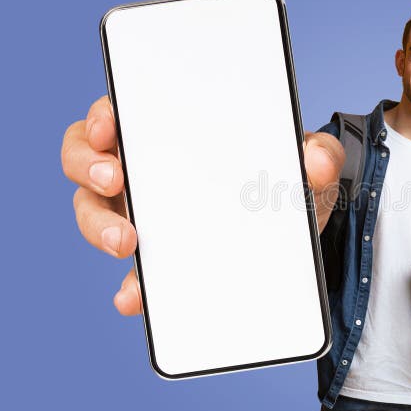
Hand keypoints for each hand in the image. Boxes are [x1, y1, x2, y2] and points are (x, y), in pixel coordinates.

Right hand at [62, 96, 344, 315]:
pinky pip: (132, 274)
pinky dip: (131, 286)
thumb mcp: (313, 165)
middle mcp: (150, 171)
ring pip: (95, 214)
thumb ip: (321, 155)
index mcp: (176, 135)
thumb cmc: (294, 182)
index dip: (103, 115)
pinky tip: (136, 297)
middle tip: (116, 180)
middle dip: (89, 166)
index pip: (121, 113)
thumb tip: (315, 159)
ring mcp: (147, 216)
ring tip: (126, 242)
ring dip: (98, 226)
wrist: (303, 231)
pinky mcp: (160, 260)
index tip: (110, 125)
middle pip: (89, 159)